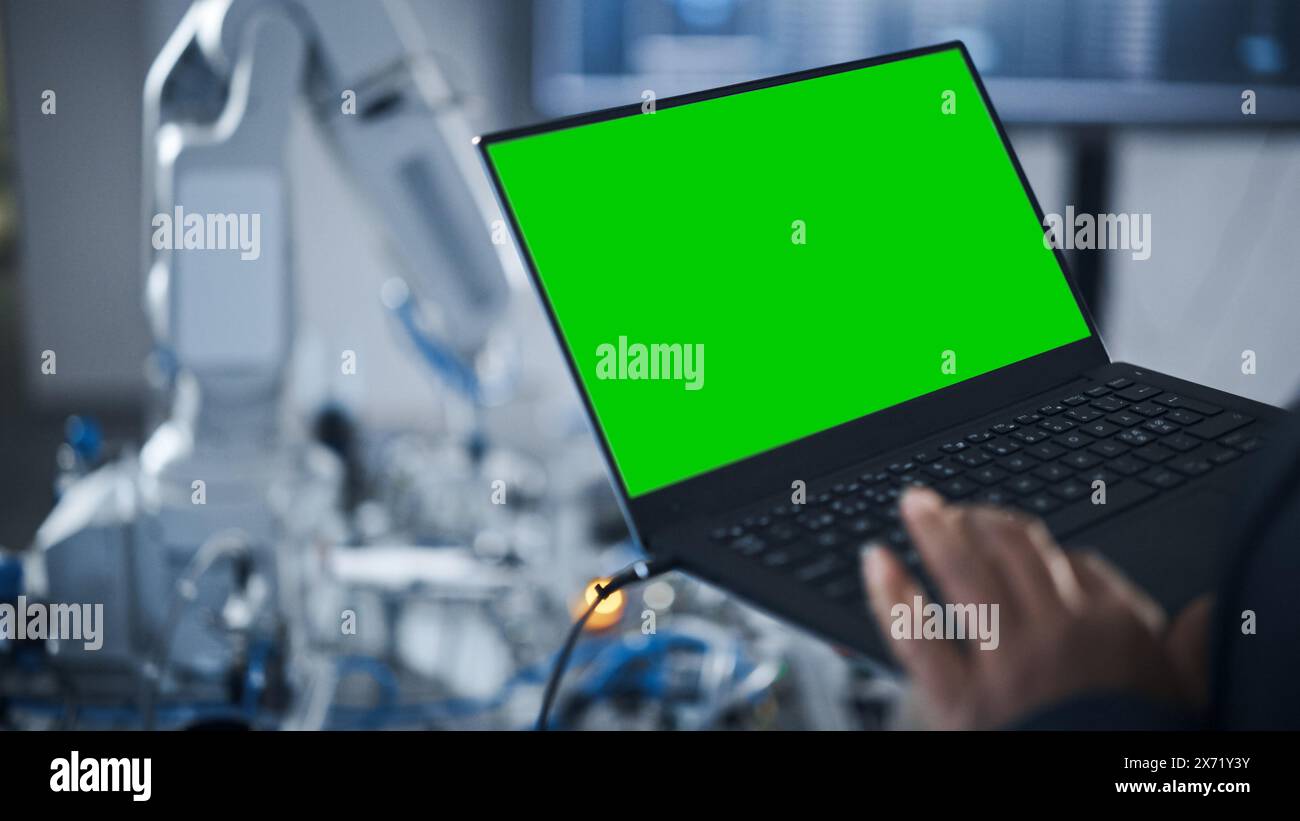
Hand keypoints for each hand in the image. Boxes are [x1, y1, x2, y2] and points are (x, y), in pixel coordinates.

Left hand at [861, 486, 1210, 729]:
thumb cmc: (1140, 749)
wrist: (1105, 801)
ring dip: (935, 531)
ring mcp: (1006, 662)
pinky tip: (877, 561)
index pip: (1074, 565)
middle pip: (1013, 553)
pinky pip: (918, 635)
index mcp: (1111, 626)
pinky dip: (892, 593)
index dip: (1040, 549)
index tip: (1018, 541)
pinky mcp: (961, 699)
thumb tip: (1209, 611)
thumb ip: (1193, 647)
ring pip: (965, 576)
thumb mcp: (1187, 697)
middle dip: (980, 521)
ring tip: (913, 504)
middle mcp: (1056, 632)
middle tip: (951, 507)